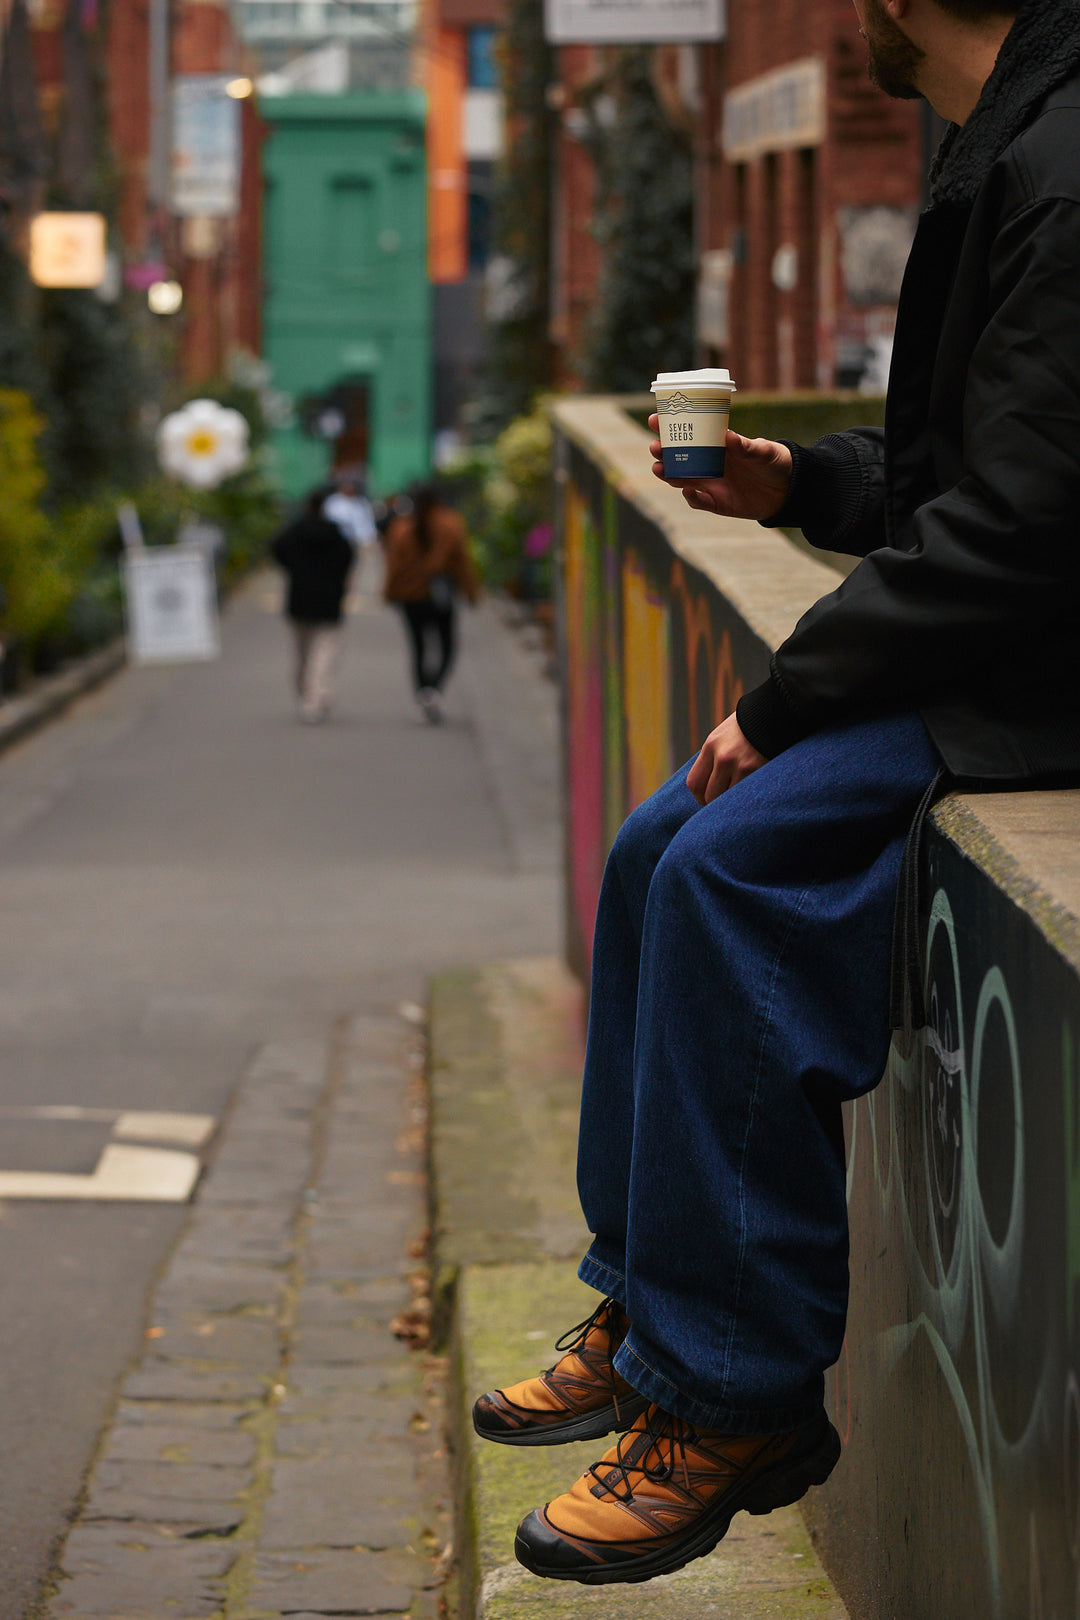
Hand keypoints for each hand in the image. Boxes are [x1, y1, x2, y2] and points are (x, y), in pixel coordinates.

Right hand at [648, 416, 792, 521]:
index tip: (655, 420)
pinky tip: (688, 492)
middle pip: (678, 457)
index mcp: (716, 445)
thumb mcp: (764, 451)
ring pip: (681, 479)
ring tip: (659, 468)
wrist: (787, 491)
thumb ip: (747, 446)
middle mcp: (708, 463)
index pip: (689, 434)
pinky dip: (692, 498)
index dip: (670, 428)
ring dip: (668, 474)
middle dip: (663, 452)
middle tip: (655, 447)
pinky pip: (698, 501)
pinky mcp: (716, 503)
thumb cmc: (774, 462)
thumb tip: (729, 437)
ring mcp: (710, 483)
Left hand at [686, 713, 767, 804]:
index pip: (694, 783)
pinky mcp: (759, 771)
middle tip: (726, 799)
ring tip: (742, 792)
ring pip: (729, 799)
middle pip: (710, 796)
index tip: (707, 799)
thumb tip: (707, 784)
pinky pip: (747, 795)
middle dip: (717, 801)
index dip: (700, 796)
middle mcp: (724, 756)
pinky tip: (753, 791)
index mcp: (711, 745)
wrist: (777, 712)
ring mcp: (742, 765)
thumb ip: (714, 757)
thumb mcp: (724, 735)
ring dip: (734, 800)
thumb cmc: (750, 726)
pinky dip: (748, 797)